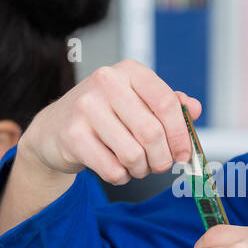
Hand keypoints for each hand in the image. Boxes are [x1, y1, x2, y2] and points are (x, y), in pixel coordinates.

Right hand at [18, 58, 202, 183]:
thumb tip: (194, 109)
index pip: (166, 102)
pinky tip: (116, 169)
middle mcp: (106, 82)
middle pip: (152, 132)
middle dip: (162, 158)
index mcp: (129, 71)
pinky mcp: (72, 135)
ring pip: (133, 154)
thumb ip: (168, 104)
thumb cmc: (104, 116)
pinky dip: (120, 177)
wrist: (53, 129)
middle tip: (159, 166)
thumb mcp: (137, 101)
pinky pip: (112, 169)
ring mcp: (86, 108)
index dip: (180, 134)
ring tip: (136, 166)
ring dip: (141, 169)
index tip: (184, 154)